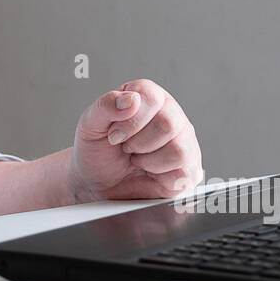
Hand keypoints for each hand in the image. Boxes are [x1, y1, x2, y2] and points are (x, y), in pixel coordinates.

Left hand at [68, 78, 203, 202]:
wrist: (98, 183)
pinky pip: (183, 174)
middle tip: (125, 148)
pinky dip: (159, 176)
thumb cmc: (98, 150)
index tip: (114, 134)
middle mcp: (171, 115)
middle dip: (137, 143)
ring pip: (178, 150)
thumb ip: (106, 106)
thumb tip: (132, 99)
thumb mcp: (89, 125)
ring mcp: (185, 141)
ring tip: (137, 159)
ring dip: (148, 161)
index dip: (131, 120)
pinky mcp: (190, 168)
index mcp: (148, 97)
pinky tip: (149, 172)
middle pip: (167, 124)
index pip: (152, 97)